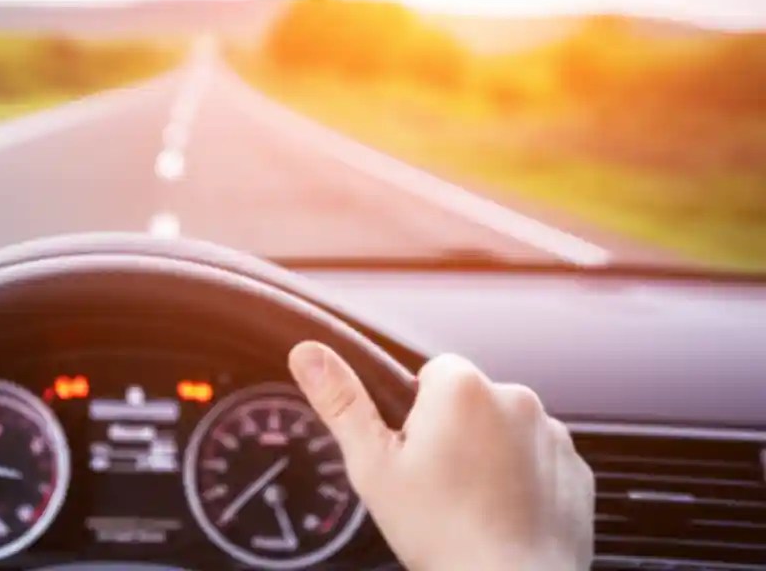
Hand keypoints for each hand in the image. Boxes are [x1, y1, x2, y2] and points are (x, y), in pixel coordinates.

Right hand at [288, 342, 593, 570]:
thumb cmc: (441, 533)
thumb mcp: (373, 466)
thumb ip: (342, 402)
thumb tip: (308, 352)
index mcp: (462, 388)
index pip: (432, 373)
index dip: (417, 414)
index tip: (415, 453)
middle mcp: (516, 398)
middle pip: (470, 401)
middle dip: (455, 431)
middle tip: (438, 484)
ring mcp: (553, 435)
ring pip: (506, 430)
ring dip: (491, 453)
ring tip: (473, 504)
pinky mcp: (578, 470)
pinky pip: (541, 461)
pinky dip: (525, 480)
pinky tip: (504, 513)